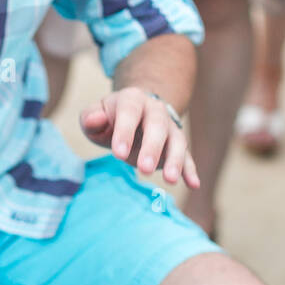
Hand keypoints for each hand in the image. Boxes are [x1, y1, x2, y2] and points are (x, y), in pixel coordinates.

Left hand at [79, 87, 199, 187]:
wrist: (138, 111)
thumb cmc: (111, 118)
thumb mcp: (95, 115)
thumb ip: (91, 118)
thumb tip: (94, 120)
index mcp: (132, 100)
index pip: (129, 113)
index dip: (124, 132)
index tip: (118, 154)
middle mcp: (155, 111)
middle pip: (157, 127)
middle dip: (152, 148)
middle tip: (144, 169)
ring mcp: (169, 128)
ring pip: (177, 141)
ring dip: (175, 160)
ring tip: (170, 180)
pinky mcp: (177, 145)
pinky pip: (187, 156)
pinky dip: (190, 170)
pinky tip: (193, 184)